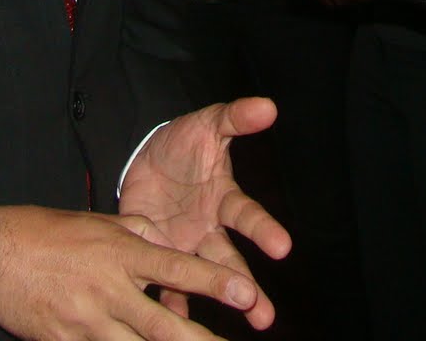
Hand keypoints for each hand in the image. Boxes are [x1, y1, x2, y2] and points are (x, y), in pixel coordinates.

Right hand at [0, 203, 260, 339]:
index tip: (246, 293)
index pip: (176, 270)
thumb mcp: (100, 221)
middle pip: (164, 326)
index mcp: (120, 254)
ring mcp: (87, 323)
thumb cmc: (48, 232)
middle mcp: (109, 291)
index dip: (213, 284)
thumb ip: (140, 233)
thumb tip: (169, 246)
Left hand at [120, 97, 290, 327]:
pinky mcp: (161, 255)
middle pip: (230, 260)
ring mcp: (187, 245)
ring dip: (218, 302)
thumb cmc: (182, 143)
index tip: (282, 247)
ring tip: (234, 326)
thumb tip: (268, 106)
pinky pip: (166, 283)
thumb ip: (234, 118)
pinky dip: (170, 302)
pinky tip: (172, 324)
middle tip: (262, 312)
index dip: (263, 230)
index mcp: (223, 198)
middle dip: (246, 286)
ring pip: (205, 279)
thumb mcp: (205, 125)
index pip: (247, 216)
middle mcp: (210, 228)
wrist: (143, 158)